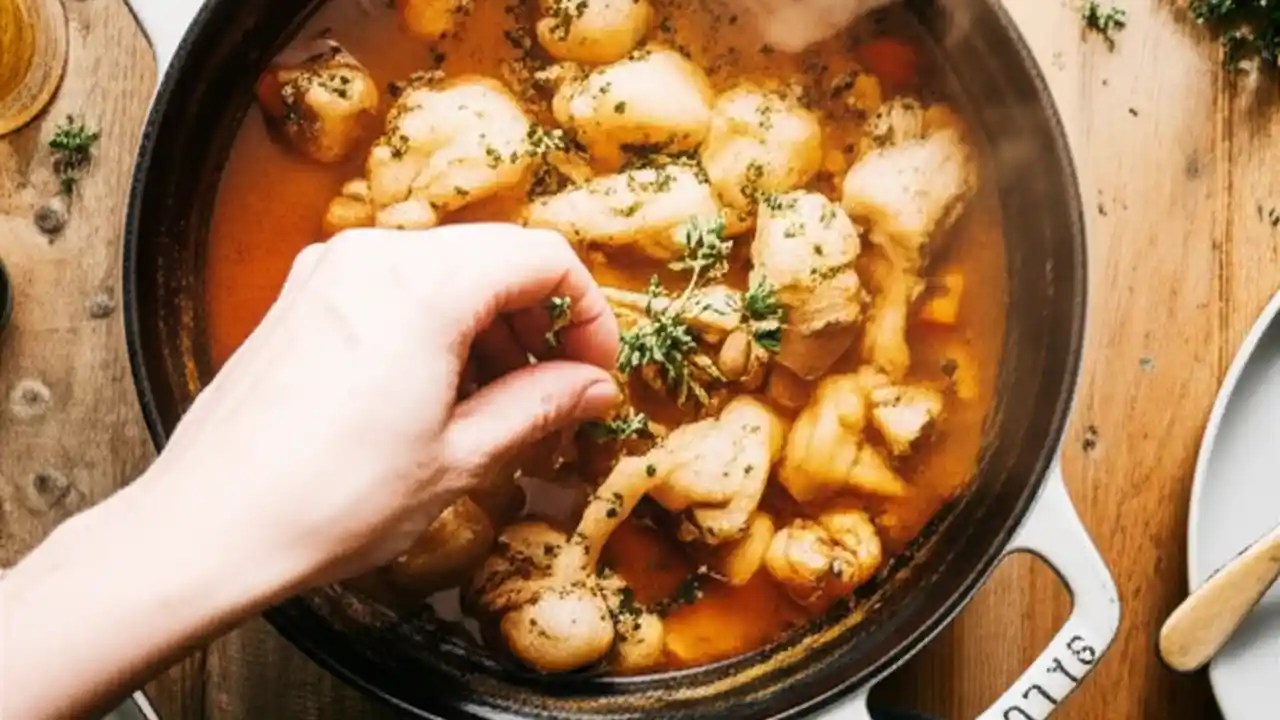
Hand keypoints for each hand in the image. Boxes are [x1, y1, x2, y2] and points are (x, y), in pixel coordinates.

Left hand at [137, 223, 620, 592]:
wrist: (208, 527)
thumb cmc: (330, 500)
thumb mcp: (460, 458)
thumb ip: (541, 406)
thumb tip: (593, 387)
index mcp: (424, 284)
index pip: (543, 257)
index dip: (588, 314)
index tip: (595, 371)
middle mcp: (375, 255)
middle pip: (496, 259)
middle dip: (540, 326)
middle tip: (558, 400)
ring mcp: (331, 271)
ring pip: (447, 273)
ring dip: (491, 330)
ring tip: (502, 410)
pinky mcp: (304, 297)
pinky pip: (396, 289)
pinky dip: (439, 328)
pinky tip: (442, 396)